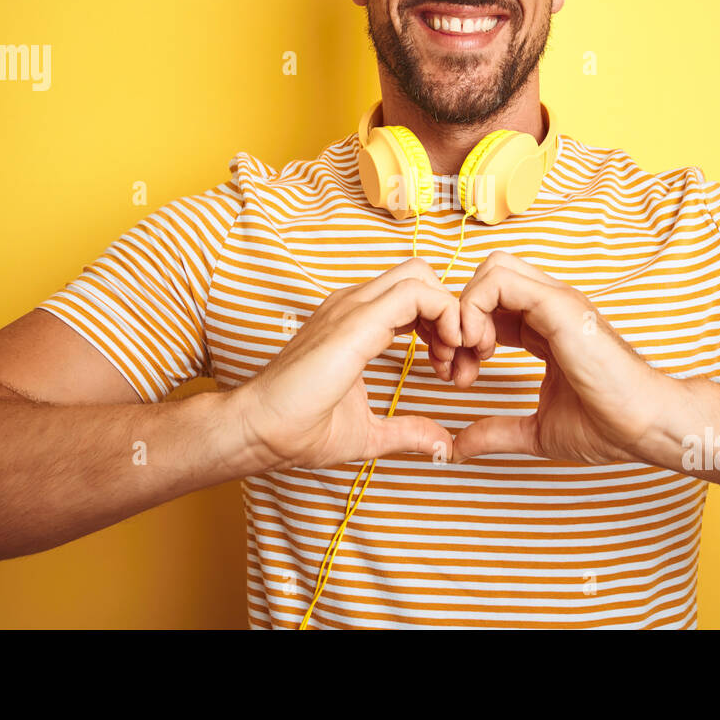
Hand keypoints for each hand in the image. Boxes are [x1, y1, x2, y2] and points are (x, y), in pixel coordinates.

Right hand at [239, 257, 462, 470]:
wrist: (259, 431)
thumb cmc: (298, 430)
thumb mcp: (368, 433)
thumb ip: (407, 431)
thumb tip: (442, 443)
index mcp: (356, 322)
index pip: (414, 297)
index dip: (443, 325)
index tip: (450, 369)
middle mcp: (354, 305)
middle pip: (421, 276)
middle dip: (453, 311)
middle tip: (459, 358)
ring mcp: (353, 307)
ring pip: (422, 275)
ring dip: (452, 313)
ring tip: (452, 360)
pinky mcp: (356, 320)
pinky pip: (417, 294)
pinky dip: (445, 315)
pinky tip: (445, 354)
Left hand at [448, 251, 674, 464]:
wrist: (645, 426)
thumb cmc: (606, 426)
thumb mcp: (536, 430)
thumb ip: (496, 432)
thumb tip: (458, 447)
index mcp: (545, 327)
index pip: (489, 306)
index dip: (463, 335)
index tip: (460, 376)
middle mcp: (549, 306)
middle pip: (487, 277)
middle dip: (459, 314)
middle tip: (457, 361)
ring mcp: (555, 301)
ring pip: (490, 269)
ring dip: (466, 309)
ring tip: (470, 354)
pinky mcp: (558, 306)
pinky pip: (500, 281)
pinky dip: (475, 308)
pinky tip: (480, 348)